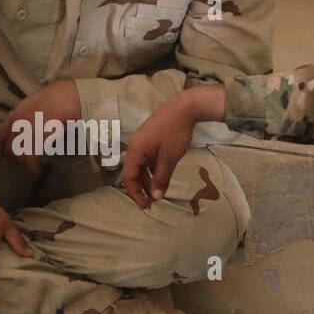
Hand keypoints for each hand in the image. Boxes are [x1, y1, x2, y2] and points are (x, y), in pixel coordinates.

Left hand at [0, 80, 81, 175]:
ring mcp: (27, 135)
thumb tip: (12, 116)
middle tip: (17, 162)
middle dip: (11, 158)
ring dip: (22, 163)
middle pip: (8, 149)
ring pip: (17, 156)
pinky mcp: (38, 142)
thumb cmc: (52, 97)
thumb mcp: (30, 101)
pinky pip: (30, 160)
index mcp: (14, 116)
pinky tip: (35, 171)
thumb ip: (20, 112)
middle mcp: (17, 127)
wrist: (65, 98)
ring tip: (27, 166)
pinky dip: (32, 168)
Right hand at [120, 86, 224, 207]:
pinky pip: (148, 159)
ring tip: (157, 192)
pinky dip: (153, 170)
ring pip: (142, 166)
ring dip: (148, 180)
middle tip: (152, 203)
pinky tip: (161, 178)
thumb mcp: (169, 158)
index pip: (129, 177)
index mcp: (135, 151)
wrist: (185, 107)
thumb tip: (156, 196)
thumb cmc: (175, 132)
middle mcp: (135, 147)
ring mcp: (143, 142)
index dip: (135, 193)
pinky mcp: (151, 139)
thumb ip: (162, 178)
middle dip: (142, 188)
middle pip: (134, 172)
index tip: (146, 205)